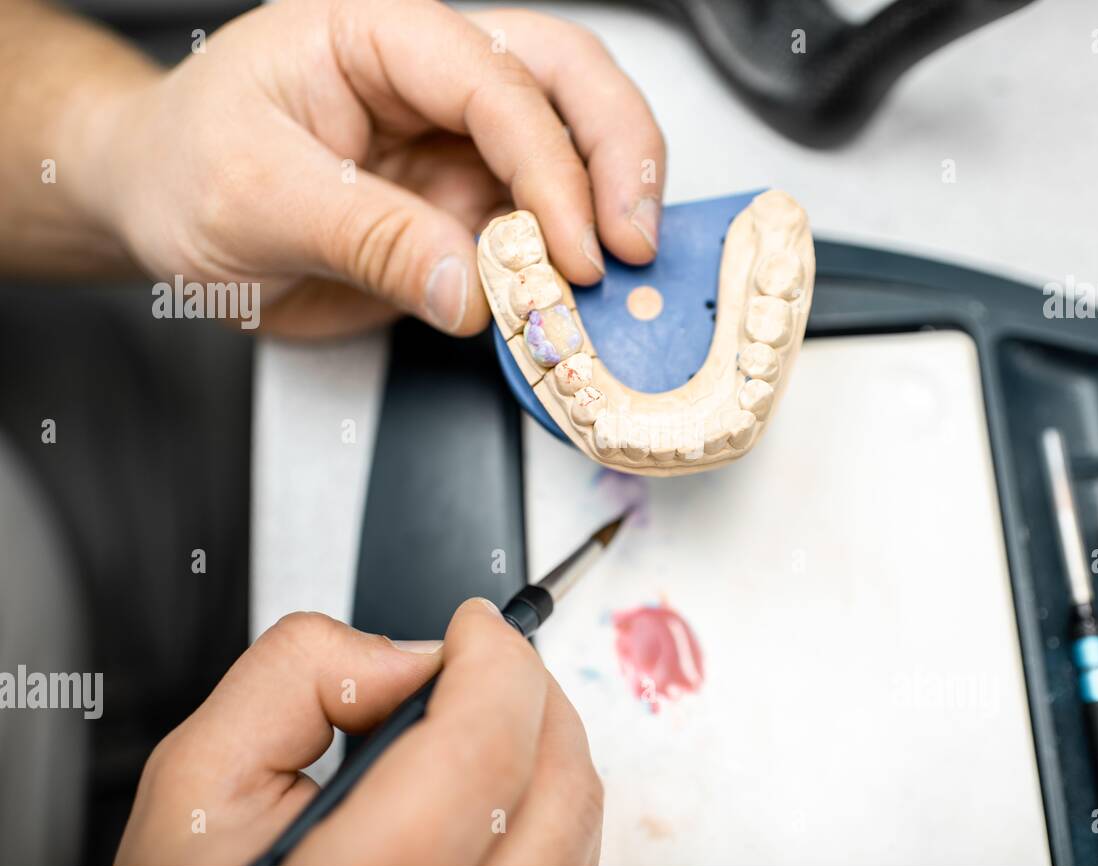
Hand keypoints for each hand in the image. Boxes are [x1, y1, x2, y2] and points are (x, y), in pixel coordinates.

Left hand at [77, 0, 665, 335]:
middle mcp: (431, 77)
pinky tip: (581, 295)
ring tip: (621, 267)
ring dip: (611, 202)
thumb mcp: (254, 201)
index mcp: (375, 35)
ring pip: (574, 142)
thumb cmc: (182, 168)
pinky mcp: (466, 204)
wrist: (161, 209)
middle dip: (618, 153)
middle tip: (634, 235)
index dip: (549, 163)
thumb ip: (368, 240)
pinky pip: (539, 225)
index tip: (571, 246)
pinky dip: (570, 262)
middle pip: (568, 78)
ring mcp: (456, 142)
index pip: (496, 81)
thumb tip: (468, 290)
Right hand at [115, 601, 602, 865]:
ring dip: (544, 745)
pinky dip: (541, 802)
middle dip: (530, 692)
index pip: (483, 747)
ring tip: (484, 713)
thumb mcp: (200, 778)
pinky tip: (489, 784)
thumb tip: (401, 653)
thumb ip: (292, 681)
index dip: (494, 660)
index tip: (473, 626)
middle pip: (554, 785)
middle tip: (483, 658)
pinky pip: (566, 860)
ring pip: (574, 826)